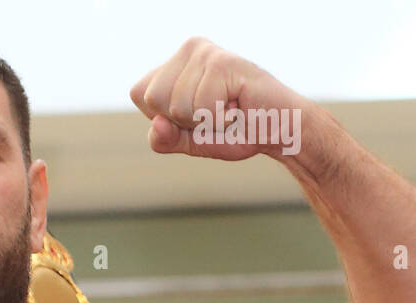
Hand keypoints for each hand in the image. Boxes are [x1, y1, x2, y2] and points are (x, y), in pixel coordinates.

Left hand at [130, 38, 302, 160]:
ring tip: (228, 109)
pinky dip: (220, 119)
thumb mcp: (190, 142)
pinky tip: (237, 105)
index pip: (139, 94)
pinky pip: (201, 107)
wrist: (276, 131)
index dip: (164, 118)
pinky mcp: (223, 62)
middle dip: (183, 121)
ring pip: (176, 107)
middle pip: (153, 100)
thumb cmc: (235, 132)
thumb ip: (165, 139)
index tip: (194, 117)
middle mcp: (188, 49)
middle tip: (214, 113)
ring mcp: (206, 52)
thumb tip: (157, 126)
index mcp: (175, 62)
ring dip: (205, 121)